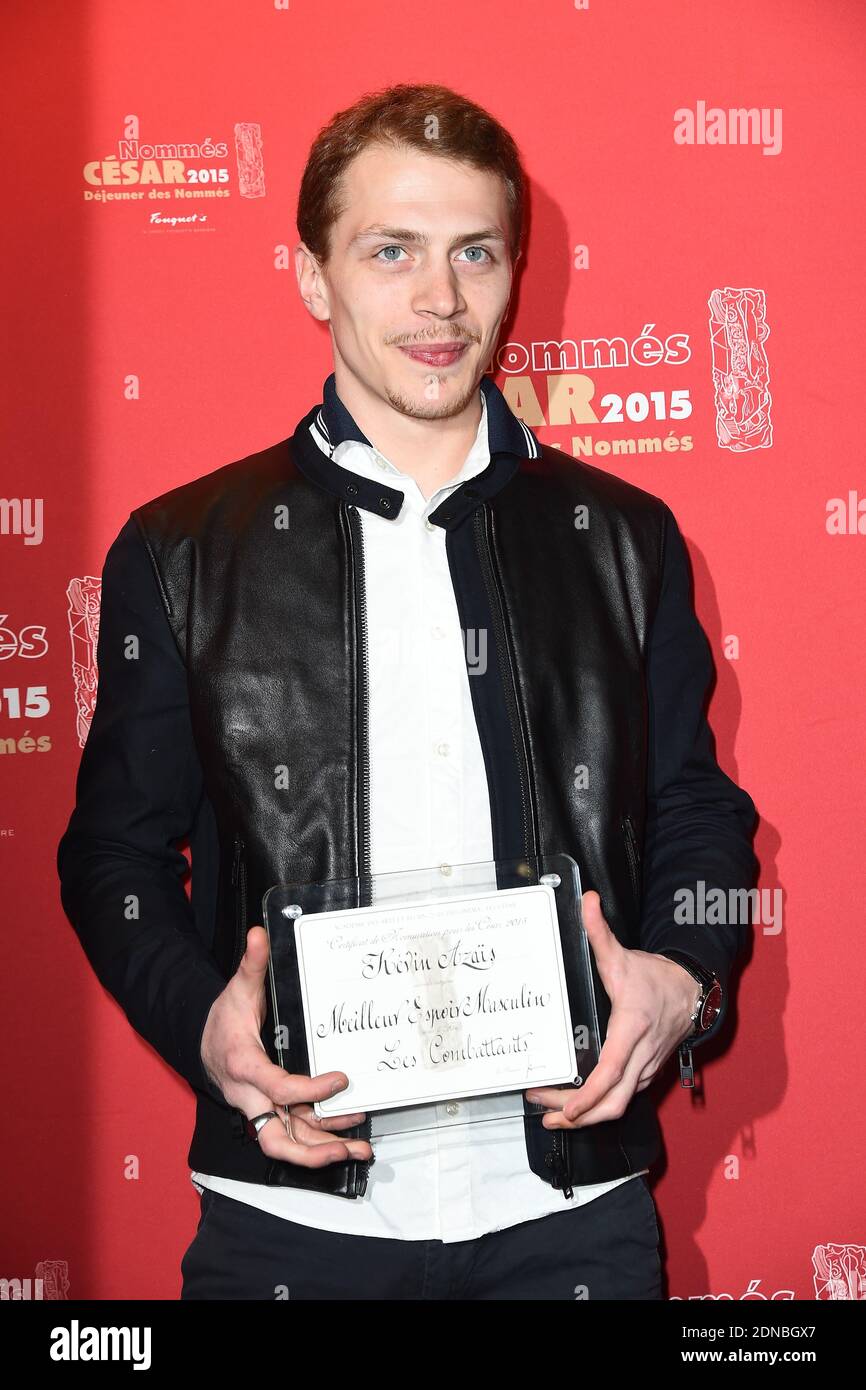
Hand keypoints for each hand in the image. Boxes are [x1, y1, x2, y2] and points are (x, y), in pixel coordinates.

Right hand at [200, 925, 372, 1166]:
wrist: (202, 1043)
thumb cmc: (223, 1020)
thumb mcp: (237, 990)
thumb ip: (251, 965)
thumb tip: (258, 935)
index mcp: (245, 1067)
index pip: (277, 1088)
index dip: (309, 1090)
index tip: (341, 1079)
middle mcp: (251, 1097)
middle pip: (275, 1140)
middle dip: (310, 1151)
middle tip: (345, 1147)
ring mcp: (261, 1109)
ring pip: (290, 1143)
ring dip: (325, 1150)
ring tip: (360, 1149)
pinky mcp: (271, 1113)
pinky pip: (296, 1134)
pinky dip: (322, 1139)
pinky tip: (349, 1136)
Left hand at [524, 891, 700, 1128]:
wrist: (692, 991)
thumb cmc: (655, 978)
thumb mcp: (623, 955)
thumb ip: (600, 932)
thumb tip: (587, 901)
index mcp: (632, 1029)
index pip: (610, 1074)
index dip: (587, 1097)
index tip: (565, 1107)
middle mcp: (641, 1056)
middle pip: (613, 1103)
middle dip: (578, 1116)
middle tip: (547, 1116)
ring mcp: (646, 1069)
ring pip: (618, 1105)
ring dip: (586, 1115)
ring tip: (553, 1112)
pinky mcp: (646, 1074)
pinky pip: (624, 1098)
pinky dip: (600, 1107)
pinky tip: (577, 1103)